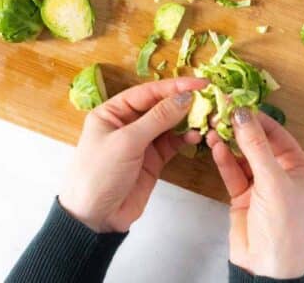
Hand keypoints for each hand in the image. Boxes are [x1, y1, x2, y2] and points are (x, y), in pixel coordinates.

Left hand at [60, 77, 206, 233]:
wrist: (94, 220)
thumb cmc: (100, 173)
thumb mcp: (127, 142)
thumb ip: (158, 118)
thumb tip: (185, 97)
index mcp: (113, 111)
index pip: (147, 92)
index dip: (173, 86)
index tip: (198, 83)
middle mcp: (127, 123)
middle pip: (160, 105)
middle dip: (183, 101)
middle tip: (209, 98)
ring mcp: (141, 142)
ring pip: (169, 124)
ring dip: (187, 120)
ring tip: (207, 117)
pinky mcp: (152, 160)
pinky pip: (172, 143)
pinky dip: (185, 138)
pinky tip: (196, 136)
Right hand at [208, 109, 303, 278]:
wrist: (265, 269)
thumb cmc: (283, 227)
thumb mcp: (272, 182)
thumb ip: (255, 145)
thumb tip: (242, 113)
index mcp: (298, 168)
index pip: (277, 134)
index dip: (258, 118)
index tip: (238, 103)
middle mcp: (280, 173)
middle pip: (258, 142)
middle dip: (239, 128)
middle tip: (220, 110)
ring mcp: (260, 184)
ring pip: (242, 155)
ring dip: (228, 141)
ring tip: (213, 126)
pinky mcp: (242, 195)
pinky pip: (232, 170)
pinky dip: (223, 158)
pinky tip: (215, 146)